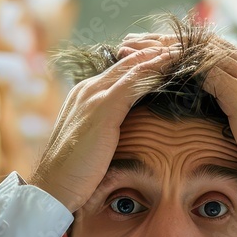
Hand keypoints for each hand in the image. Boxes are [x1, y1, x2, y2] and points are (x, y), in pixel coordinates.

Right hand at [29, 46, 179, 212]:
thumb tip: (131, 131)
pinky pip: (133, 82)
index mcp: (84, 96)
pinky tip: (172, 66)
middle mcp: (87, 90)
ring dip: (159, 57)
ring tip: (183, 50)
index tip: (169, 59)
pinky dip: (154, 71)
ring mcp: (93, 97)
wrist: (53, 189)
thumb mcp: (93, 143)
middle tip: (182, 47)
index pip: (120, 71)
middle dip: (155, 53)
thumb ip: (109, 129)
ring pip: (132, 67)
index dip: (145, 63)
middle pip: (127, 62)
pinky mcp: (102, 109)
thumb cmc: (74, 174)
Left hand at [121, 35, 236, 211]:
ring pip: (195, 52)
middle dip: (161, 43)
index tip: (145, 52)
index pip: (208, 52)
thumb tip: (210, 116)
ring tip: (130, 53)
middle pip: (198, 44)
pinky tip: (148, 71)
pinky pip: (201, 70)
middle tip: (128, 44)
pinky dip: (173, 67)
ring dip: (160, 51)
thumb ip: (232, 113)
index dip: (175, 50)